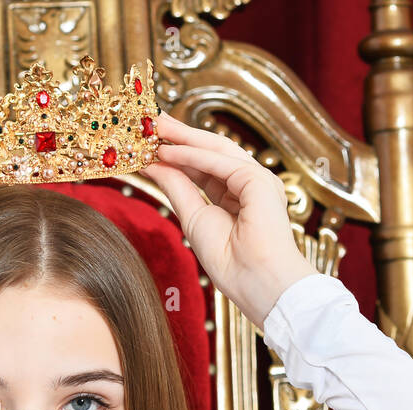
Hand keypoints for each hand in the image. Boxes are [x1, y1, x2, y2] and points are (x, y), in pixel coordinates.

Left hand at [140, 112, 317, 328]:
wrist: (256, 282)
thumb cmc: (230, 262)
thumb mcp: (194, 218)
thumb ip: (177, 188)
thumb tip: (154, 165)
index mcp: (238, 197)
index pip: (205, 168)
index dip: (179, 155)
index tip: (152, 145)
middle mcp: (250, 185)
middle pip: (211, 153)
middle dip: (181, 137)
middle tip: (153, 123)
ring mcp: (258, 181)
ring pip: (217, 150)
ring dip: (185, 137)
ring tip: (157, 127)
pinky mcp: (260, 181)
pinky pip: (222, 163)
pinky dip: (193, 155)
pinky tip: (169, 151)